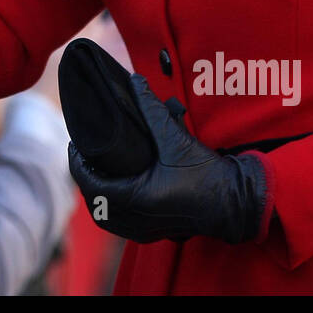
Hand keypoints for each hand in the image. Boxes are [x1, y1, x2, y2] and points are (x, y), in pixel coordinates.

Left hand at [68, 76, 268, 244]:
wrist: (236, 202)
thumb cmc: (208, 174)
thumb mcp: (175, 139)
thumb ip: (152, 109)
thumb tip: (135, 81)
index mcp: (136, 198)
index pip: (90, 182)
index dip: (78, 162)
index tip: (76, 144)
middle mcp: (136, 219)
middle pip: (94, 201)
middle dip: (86, 177)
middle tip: (85, 155)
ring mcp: (145, 229)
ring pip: (106, 216)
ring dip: (97, 195)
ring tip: (97, 170)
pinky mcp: (154, 231)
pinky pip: (121, 224)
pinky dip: (112, 208)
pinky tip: (115, 191)